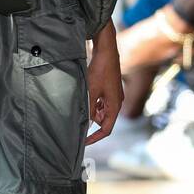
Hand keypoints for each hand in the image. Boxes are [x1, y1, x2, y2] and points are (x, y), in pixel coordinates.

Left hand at [85, 20, 122, 143]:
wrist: (106, 51)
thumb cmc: (100, 70)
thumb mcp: (91, 91)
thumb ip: (89, 108)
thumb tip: (86, 122)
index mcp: (114, 105)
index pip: (106, 129)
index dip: (95, 137)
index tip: (84, 142)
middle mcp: (116, 102)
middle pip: (104, 120)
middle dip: (92, 122)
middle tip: (77, 121)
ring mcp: (113, 95)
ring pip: (101, 111)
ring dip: (92, 111)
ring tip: (81, 105)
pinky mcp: (109, 89)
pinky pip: (101, 102)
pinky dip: (94, 103)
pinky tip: (85, 97)